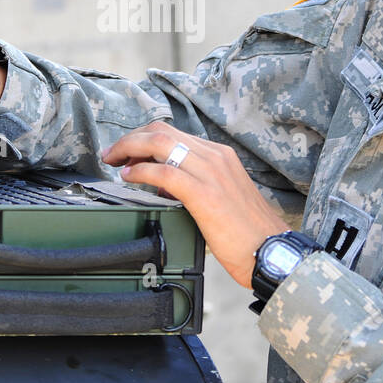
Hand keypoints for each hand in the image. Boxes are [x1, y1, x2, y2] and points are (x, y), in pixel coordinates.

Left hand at [102, 122, 289, 288]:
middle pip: (161, 131)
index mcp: (220, 155)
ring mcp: (210, 172)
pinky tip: (129, 178)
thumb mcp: (221, 197)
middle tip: (111, 155)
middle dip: (130, 139)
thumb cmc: (247, 233)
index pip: (172, 133)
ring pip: (159, 143)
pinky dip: (140, 171)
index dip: (143, 138)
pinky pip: (163, 171)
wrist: (271, 251)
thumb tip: (163, 186)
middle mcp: (215, 156)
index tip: (127, 152)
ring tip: (114, 162)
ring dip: (129, 149)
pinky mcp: (204, 193)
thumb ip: (194, 185)